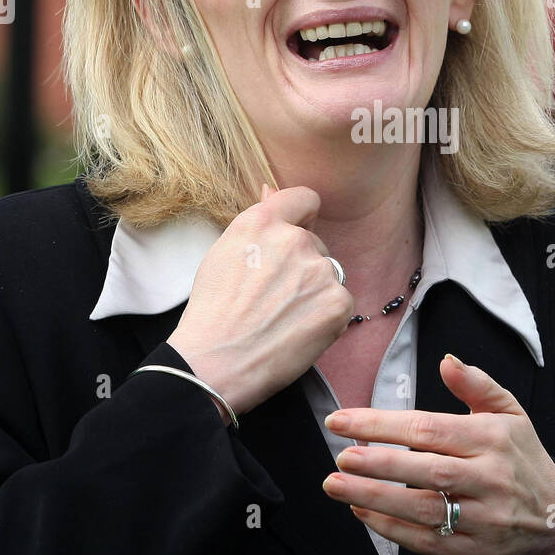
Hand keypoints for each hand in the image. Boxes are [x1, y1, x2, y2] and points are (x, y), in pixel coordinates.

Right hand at [167, 183, 354, 419]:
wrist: (215, 364)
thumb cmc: (213, 313)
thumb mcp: (224, 253)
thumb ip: (257, 223)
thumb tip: (271, 190)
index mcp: (262, 222)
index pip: (305, 199)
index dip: (302, 218)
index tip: (295, 236)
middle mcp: (294, 239)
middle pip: (315, 243)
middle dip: (302, 265)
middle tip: (273, 297)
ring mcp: (319, 270)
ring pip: (328, 273)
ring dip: (314, 290)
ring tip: (282, 318)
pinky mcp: (337, 302)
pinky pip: (341, 302)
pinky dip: (327, 317)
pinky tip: (298, 332)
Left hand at [321, 354, 554, 554]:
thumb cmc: (522, 458)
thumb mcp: (510, 413)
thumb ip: (476, 385)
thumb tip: (446, 360)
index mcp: (492, 439)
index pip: (430, 428)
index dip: (384, 425)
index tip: (344, 420)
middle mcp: (489, 478)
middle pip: (426, 470)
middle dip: (379, 463)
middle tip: (340, 455)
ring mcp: (483, 518)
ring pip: (424, 509)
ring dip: (376, 497)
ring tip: (337, 485)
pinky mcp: (474, 550)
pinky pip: (429, 541)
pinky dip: (392, 529)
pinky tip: (363, 512)